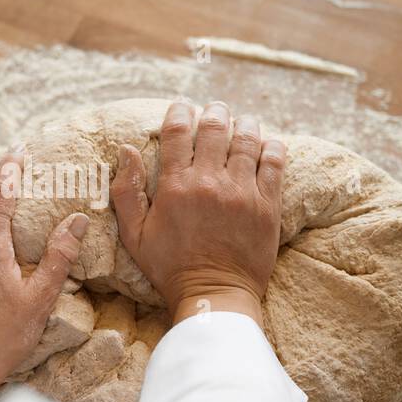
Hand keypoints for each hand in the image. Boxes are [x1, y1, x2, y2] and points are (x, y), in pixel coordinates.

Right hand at [110, 101, 285, 325]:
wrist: (214, 295)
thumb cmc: (170, 267)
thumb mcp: (135, 235)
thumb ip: (126, 191)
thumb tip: (126, 149)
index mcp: (176, 186)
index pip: (177, 131)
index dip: (179, 112)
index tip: (181, 106)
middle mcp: (210, 182)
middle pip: (215, 127)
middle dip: (215, 111)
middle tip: (215, 108)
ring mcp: (242, 192)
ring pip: (248, 139)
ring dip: (244, 123)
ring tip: (242, 121)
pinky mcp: (268, 205)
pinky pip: (275, 162)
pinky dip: (272, 146)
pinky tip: (267, 142)